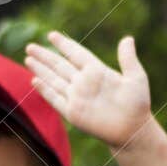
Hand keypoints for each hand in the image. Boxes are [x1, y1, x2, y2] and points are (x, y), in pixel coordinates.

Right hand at [26, 32, 151, 151]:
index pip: (76, 54)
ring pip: (54, 80)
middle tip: (30, 46)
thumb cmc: (138, 104)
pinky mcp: (73, 113)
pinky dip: (45, 90)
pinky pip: (55, 99)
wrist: (133, 130)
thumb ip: (128, 59)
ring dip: (41, 70)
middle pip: (60, 65)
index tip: (52, 35)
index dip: (64, 45)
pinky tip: (34, 80)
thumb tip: (127, 39)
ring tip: (28, 59)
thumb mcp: (136, 77)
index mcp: (97, 71)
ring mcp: (77, 97)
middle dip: (45, 56)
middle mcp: (84, 82)